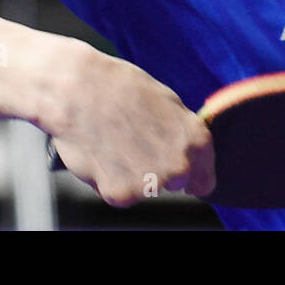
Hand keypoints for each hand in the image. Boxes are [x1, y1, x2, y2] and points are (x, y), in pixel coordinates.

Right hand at [47, 49, 214, 206]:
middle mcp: (179, 166)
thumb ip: (182, 135)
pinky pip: (118, 193)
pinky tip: (102, 153)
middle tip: (135, 144)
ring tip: (115, 143)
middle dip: (158, 170)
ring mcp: (151, 183)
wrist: (79, 90)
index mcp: (197, 141)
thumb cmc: (122, 89)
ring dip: (132, 176)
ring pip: (145, 189)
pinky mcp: (120, 194)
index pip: (204, 181)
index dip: (191, 176)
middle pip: (174, 184)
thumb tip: (187, 155)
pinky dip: (108, 179)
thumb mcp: (168, 103)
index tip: (177, 170)